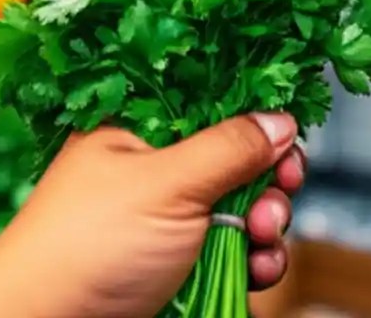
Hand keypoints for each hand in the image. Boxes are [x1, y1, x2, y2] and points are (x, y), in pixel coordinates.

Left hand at [0, 113, 303, 317]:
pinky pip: (236, 252)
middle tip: (280, 190)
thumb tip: (280, 120)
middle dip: (270, 177)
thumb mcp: (165, 184)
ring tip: (263, 238)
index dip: (255, 114)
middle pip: (238, 158)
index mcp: (138, 129)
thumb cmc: (83, 249)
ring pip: (243, 208)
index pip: (211, 101)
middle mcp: (156, 170)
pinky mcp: (181, 264)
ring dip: (268, 223)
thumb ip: (229, 147)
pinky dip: (257, 259)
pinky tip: (260, 268)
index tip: (288, 132)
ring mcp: (169, 220)